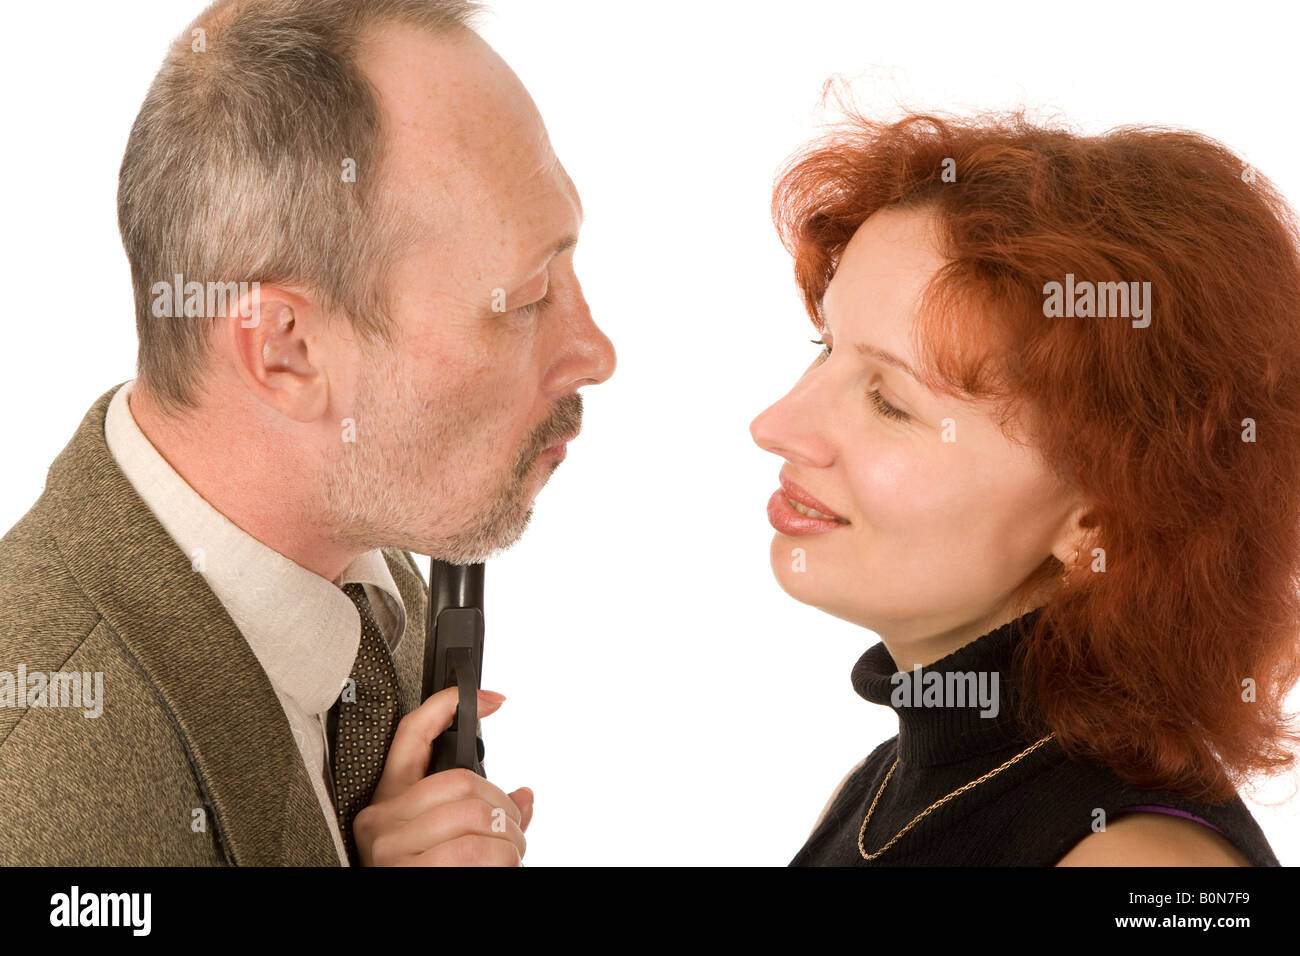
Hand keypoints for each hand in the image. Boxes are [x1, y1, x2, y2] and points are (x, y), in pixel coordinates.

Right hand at [351, 687, 532, 864]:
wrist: (402, 931)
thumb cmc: (423, 877)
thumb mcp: (441, 843)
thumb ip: (478, 814)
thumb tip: (524, 796)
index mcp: (389, 803)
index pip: (412, 735)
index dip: (450, 706)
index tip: (492, 698)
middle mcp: (383, 823)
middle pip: (465, 783)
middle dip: (505, 808)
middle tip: (515, 830)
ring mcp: (393, 851)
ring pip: (476, 818)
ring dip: (511, 838)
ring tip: (510, 856)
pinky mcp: (410, 873)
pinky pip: (473, 853)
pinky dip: (503, 860)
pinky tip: (500, 869)